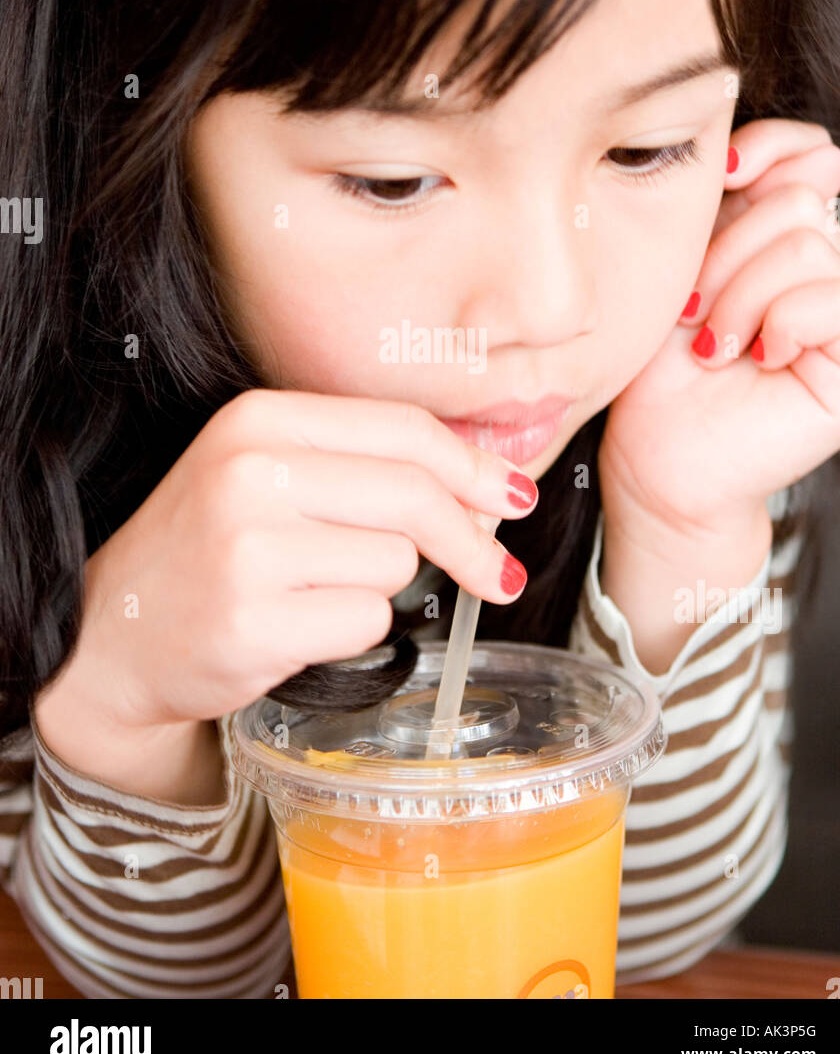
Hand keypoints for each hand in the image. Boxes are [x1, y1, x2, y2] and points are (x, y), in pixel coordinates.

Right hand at [54, 389, 537, 729]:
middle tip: (499, 574)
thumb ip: (366, 467)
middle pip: (415, 495)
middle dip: (472, 540)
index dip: (473, 466)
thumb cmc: (209, 551)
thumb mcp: (270, 476)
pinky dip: (350, 631)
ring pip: (396, 563)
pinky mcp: (254, 619)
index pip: (403, 430)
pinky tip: (296, 626)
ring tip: (312, 591)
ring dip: (378, 588)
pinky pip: (367, 621)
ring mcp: (249, 545)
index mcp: (260, 419)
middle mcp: (251, 471)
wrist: (111, 634)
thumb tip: (490, 484)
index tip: (515, 495)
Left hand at [599, 118, 839, 536]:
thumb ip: (736, 208)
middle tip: (692, 313)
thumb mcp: (683, 267)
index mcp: (781, 241)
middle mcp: (826, 272)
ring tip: (713, 346)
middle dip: (725, 254)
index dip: (769, 147)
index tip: (719, 175)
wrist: (653, 460)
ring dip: (739, 297)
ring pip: (807, 246)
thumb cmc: (656, 371)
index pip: (809, 155)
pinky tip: (754, 360)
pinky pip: (835, 299)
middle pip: (795, 202)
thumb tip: (811, 156)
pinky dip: (779, 324)